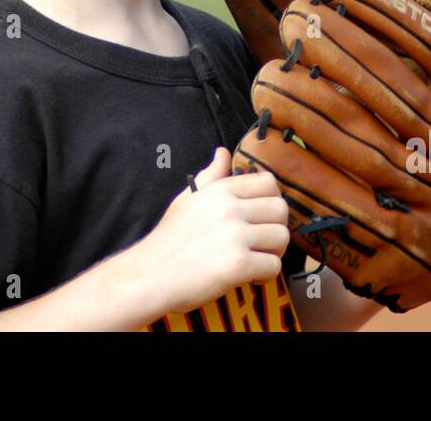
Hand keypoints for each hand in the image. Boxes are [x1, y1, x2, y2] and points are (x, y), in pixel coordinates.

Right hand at [131, 147, 290, 314]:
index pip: (268, 182)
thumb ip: (211, 176)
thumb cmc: (168, 240)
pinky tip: (249, 277)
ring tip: (255, 260)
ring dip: (273, 252)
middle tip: (261, 242)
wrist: (149, 276)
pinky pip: (274, 265)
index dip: (271, 200)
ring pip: (282, 237)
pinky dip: (265, 275)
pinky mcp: (238, 264)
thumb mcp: (187, 199)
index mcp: (220, 191)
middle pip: (281, 209)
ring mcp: (235, 236)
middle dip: (276, 227)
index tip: (261, 217)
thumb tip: (223, 153)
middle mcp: (230, 208)